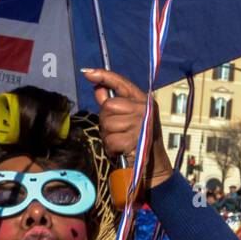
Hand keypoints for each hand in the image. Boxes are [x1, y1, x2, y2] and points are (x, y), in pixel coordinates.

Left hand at [81, 68, 172, 188]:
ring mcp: (140, 123)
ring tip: (120, 141)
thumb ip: (113, 104)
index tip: (87, 72)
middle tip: (116, 131)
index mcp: (142, 100)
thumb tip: (98, 88)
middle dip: (106, 120)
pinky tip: (121, 150)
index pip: (120, 83)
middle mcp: (144, 108)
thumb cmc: (138, 141)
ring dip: (109, 136)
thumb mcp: (127, 120)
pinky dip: (112, 148)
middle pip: (108, 106)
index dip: (103, 76)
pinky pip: (110, 139)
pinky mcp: (135, 139)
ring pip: (107, 123)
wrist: (153, 167)